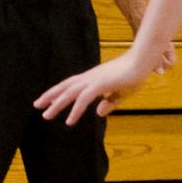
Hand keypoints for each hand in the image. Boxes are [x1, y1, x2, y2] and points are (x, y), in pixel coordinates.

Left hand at [35, 44, 160, 124]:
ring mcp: (94, 79)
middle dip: (50, 96)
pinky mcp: (101, 83)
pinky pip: (84, 99)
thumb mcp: (121, 93)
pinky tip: (69, 120)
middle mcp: (90, 77)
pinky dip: (75, 110)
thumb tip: (99, 112)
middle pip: (65, 87)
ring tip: (46, 115)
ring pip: (70, 93)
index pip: (71, 84)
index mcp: (93, 78)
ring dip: (57, 104)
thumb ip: (110, 102)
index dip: (58, 91)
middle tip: (37, 106)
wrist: (144, 61)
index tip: (47, 100)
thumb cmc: (134, 74)